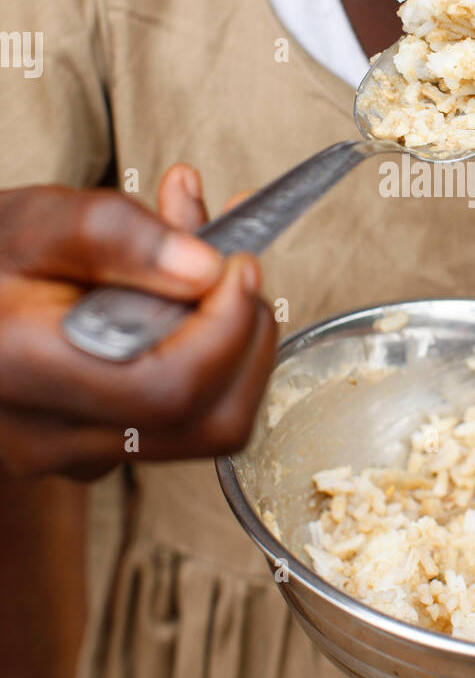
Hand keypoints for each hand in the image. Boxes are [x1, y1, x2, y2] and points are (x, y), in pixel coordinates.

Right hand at [0, 165, 276, 480]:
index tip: (236, 262)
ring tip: (210, 264)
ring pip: (205, 427)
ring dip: (233, 342)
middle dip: (246, 338)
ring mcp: (74, 455)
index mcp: (25, 372)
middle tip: (236, 265)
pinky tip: (183, 297)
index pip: (170, 388)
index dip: (227, 327)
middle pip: (208, 423)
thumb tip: (204, 268)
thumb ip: (117, 236)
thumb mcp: (36, 222)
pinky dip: (206, 356)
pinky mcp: (96, 452)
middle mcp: (50, 436)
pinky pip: (181, 420)